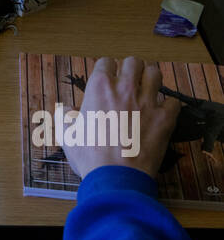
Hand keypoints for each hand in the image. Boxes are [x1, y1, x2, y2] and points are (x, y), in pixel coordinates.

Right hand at [60, 56, 180, 180]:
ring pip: (155, 73)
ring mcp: (147, 101)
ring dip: (151, 79)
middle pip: (133, 61)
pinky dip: (168, 105)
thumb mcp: (68, 135)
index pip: (106, 62)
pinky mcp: (164, 118)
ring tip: (148, 88)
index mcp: (99, 88)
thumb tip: (67, 110)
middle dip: (131, 69)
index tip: (108, 78)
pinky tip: (162, 112)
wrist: (115, 177)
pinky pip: (173, 101)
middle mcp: (124, 88)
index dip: (107, 69)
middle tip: (130, 80)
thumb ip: (66, 117)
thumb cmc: (90, 157)